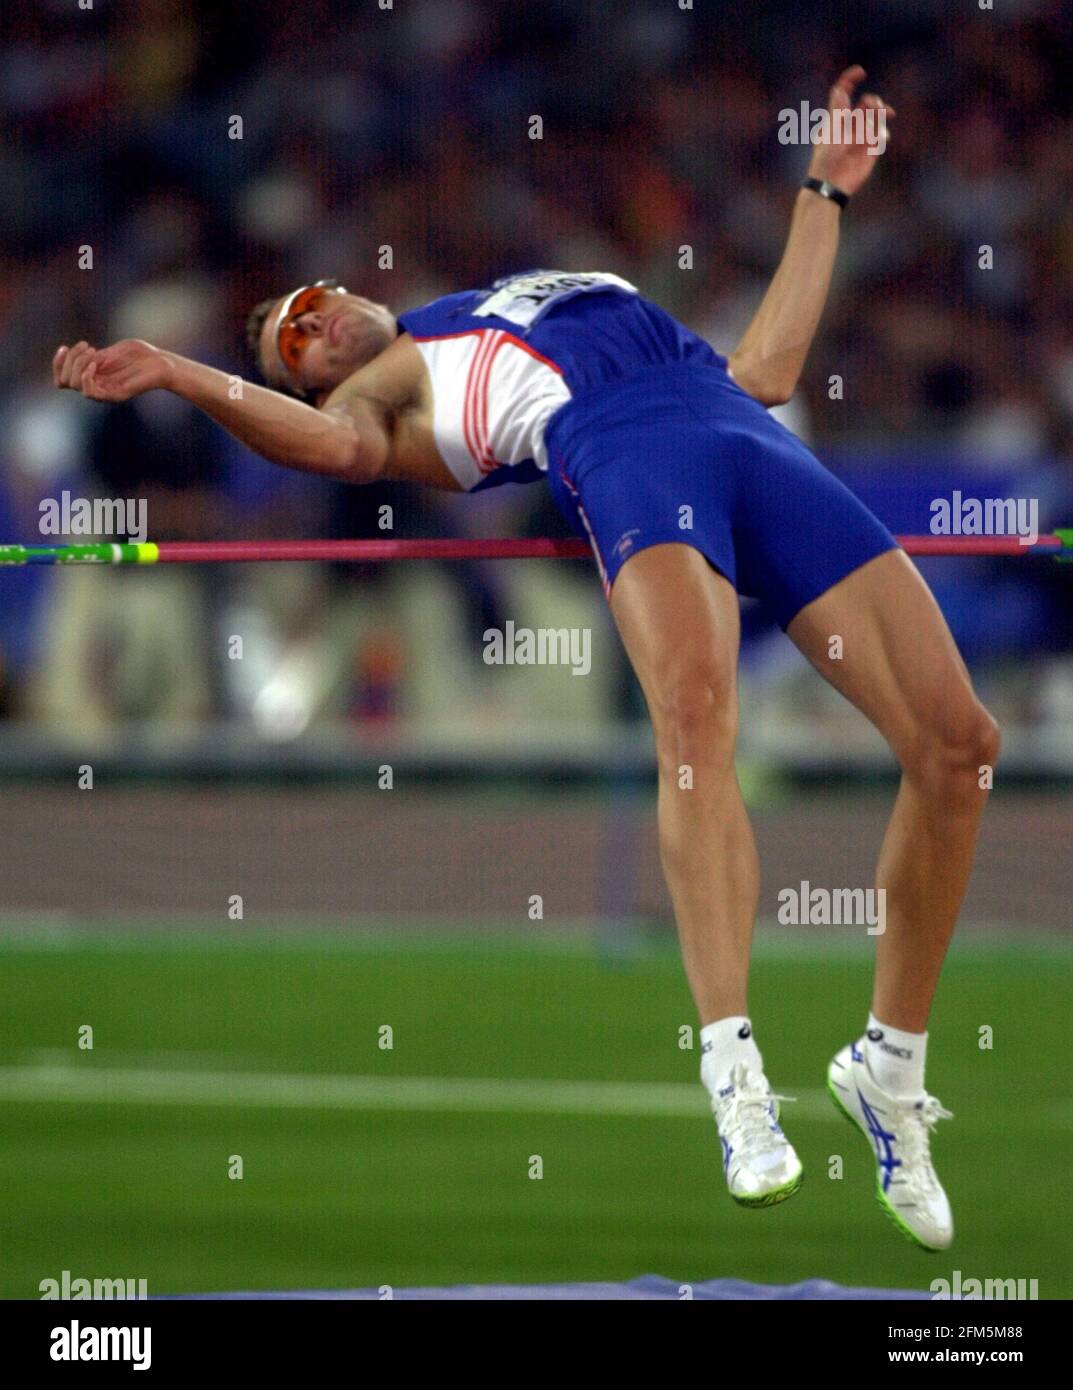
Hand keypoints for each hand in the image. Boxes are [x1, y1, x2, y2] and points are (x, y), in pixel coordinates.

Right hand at [52, 338, 175, 401]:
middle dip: (69, 360)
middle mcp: (96, 387)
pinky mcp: (115, 396)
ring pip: (74, 385)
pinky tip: (96, 363)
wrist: (161, 363)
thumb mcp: (110, 351)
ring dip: (78, 364)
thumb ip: (91, 356)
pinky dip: (87, 376)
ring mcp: (105, 393)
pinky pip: (89, 393)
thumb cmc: (139, 355)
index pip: (62, 379)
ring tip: (93, 352)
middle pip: (64, 381)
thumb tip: (75, 358)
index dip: (58, 363)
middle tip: (87, 346)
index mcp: (92, 377)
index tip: (64, 347)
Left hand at [805, 65, 894, 198]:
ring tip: (882, 117)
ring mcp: (861, 135)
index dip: (850, 80)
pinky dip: (882, 132)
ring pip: (876, 116)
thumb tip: (840, 90)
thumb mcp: (831, 133)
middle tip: (875, 107)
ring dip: (880, 113)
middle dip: (873, 101)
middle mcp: (850, 124)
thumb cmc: (826, 160)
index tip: (861, 72)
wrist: (831, 184)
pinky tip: (881, 137)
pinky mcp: (870, 149)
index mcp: (837, 118)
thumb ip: (837, 112)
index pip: (844, 93)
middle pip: (866, 102)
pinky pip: (881, 134)